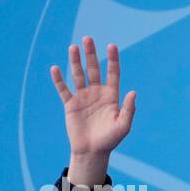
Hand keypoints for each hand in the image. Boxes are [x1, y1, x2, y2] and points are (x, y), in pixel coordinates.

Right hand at [50, 37, 135, 158]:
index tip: (112, 46)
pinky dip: (59, 80)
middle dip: (91, 54)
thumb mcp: (123, 126)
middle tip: (87, 38)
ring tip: (73, 47)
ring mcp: (83, 97)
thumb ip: (129, 109)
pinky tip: (56, 68)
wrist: (92, 152)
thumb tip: (134, 92)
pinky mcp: (70, 104)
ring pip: (78, 75)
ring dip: (75, 61)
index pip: (113, 74)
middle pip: (94, 69)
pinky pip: (64, 89)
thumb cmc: (110, 140)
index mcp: (111, 96)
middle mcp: (97, 93)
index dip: (112, 60)